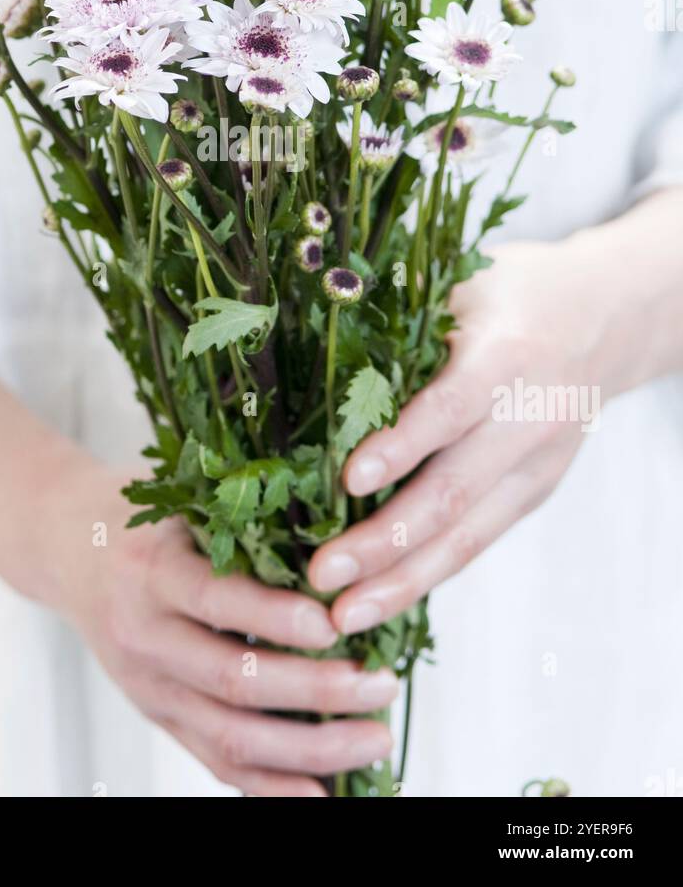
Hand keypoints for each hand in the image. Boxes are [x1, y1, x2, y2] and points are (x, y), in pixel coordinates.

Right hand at [41, 462, 396, 797]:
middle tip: (382, 683)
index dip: (274, 618)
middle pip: (232, 681)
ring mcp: (149, 686)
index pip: (215, 602)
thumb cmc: (148, 517)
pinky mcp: (158, 716)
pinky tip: (324, 790)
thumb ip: (242, 518)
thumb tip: (336, 539)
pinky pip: (215, 762)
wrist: (68, 548)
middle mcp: (145, 635)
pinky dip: (271, 785)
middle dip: (316, 691)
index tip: (333, 625)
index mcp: (152, 571)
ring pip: (230, 736)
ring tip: (376, 737)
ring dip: (311, 748)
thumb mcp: (183, 499)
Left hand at [310, 238, 607, 632]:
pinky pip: (476, 542)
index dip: (400, 447)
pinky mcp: (533, 494)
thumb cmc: (505, 293)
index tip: (347, 481)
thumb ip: (400, 322)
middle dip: (384, 540)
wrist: (600, 317)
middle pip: (454, 491)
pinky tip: (378, 602)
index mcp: (505, 356)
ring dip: (402, 581)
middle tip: (322, 573)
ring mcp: (537, 466)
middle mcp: (528, 419)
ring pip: (467, 536)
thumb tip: (301, 351)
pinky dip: (425, 575)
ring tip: (343, 616)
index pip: (450, 409)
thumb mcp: (459, 285)